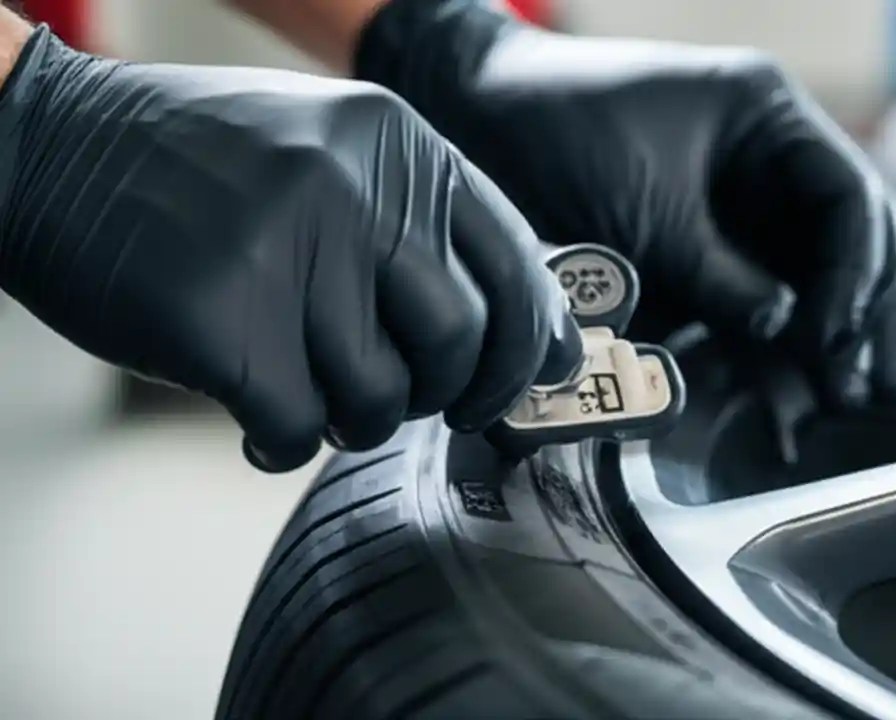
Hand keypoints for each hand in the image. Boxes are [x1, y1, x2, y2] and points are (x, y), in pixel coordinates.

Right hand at [0, 27, 579, 470]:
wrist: (45, 145)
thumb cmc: (200, 166)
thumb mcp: (330, 149)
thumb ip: (418, 221)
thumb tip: (524, 331)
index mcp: (397, 143)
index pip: (513, 263)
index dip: (530, 341)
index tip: (522, 385)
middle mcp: (354, 185)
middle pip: (460, 340)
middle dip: (443, 394)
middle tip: (405, 400)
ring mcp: (285, 247)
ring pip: (380, 396)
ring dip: (354, 418)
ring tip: (311, 392)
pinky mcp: (217, 317)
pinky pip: (297, 427)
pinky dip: (283, 442)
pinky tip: (258, 420)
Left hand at [356, 0, 895, 406]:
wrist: (472, 118)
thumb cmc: (555, 135)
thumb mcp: (647, 208)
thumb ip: (720, 272)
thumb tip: (783, 330)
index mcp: (767, 117)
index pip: (850, 197)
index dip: (857, 272)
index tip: (834, 336)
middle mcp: (765, 160)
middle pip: (849, 239)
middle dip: (865, 311)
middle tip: (867, 384)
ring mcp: (735, 204)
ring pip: (811, 273)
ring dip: (832, 333)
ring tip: (850, 394)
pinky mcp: (699, 245)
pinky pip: (756, 294)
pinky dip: (776, 338)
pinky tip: (797, 381)